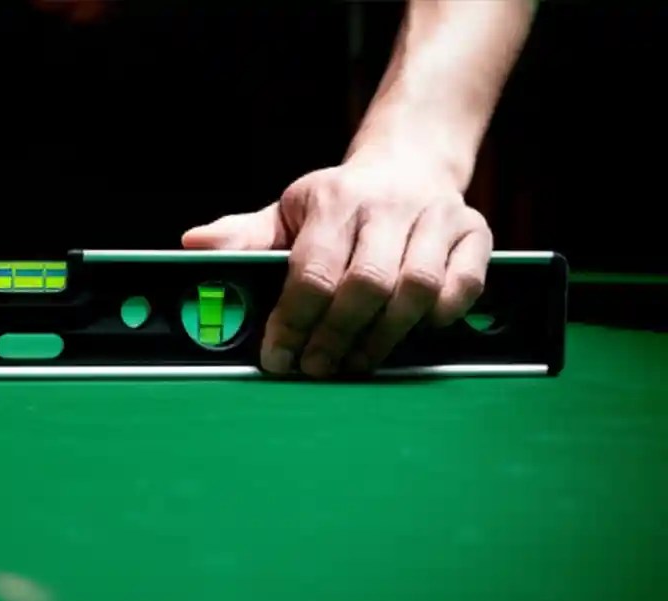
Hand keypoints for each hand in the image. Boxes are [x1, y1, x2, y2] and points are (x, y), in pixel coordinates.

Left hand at [182, 158, 491, 377]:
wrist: (408, 164)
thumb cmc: (338, 202)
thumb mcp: (286, 212)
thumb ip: (243, 237)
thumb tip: (194, 245)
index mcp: (334, 199)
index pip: (312, 271)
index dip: (293, 322)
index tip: (278, 358)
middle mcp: (388, 205)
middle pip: (365, 286)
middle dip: (335, 337)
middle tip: (316, 368)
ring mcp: (437, 217)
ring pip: (415, 290)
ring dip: (382, 338)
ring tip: (355, 362)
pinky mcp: (476, 232)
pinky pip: (463, 286)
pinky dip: (438, 317)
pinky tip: (410, 333)